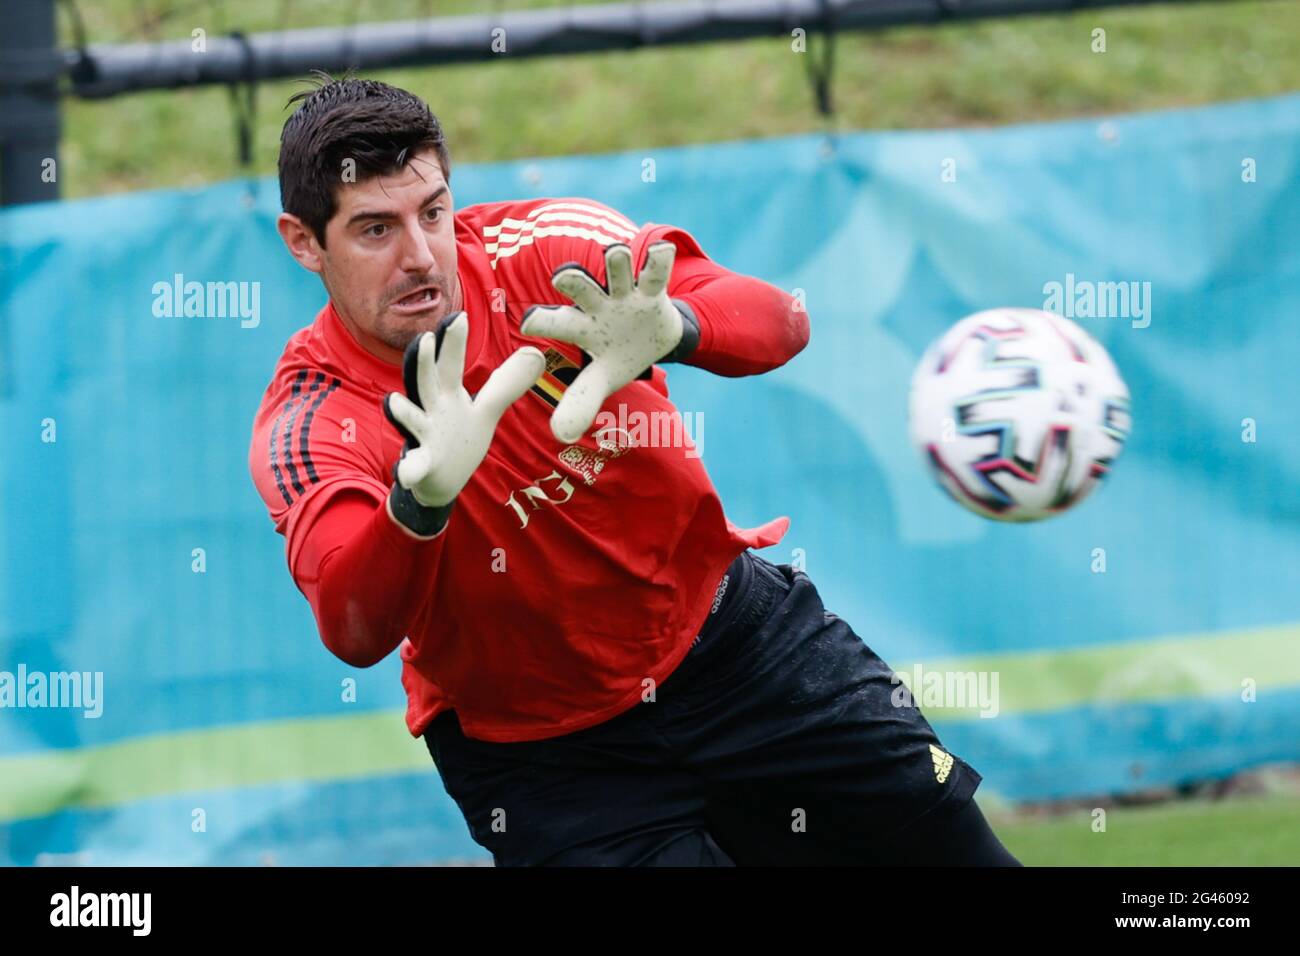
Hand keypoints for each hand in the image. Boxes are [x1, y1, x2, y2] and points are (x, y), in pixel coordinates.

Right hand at [384, 312, 544, 526]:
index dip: (454, 342)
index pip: (450, 364)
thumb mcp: (485, 410)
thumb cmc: (459, 438)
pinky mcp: (421, 466)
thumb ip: (507, 383)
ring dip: (404, 412)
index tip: (460, 316)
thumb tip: (537, 354)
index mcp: (448, 396)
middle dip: (424, 362)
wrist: (438, 481)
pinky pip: (413, 468)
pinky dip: (409, 470)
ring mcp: (424, 438)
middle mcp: (431, 411)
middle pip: (427, 383)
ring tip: (393, 401)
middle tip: (424, 338)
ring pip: (412, 421)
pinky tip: (407, 472)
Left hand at [520, 242, 687, 443]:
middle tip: (561, 277)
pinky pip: (655, 271)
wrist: (656, 336)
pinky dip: (659, 260)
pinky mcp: (653, 290)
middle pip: (579, 286)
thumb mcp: (601, 379)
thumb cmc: (619, 354)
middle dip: (571, 280)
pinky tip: (661, 249)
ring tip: (615, 254)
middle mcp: (598, 304)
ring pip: (616, 269)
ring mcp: (625, 294)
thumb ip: (581, 401)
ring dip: (615, 261)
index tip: (528, 323)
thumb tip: (562, 437)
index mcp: (580, 326)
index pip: (553, 321)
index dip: (540, 321)